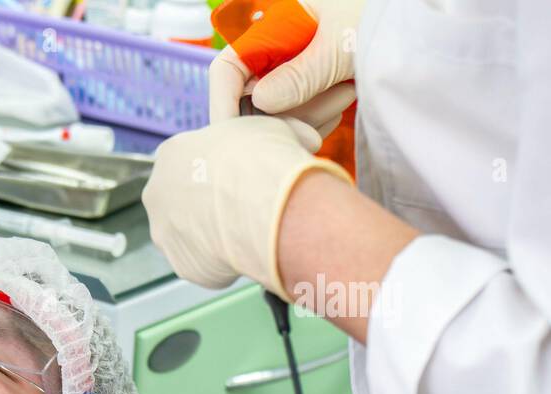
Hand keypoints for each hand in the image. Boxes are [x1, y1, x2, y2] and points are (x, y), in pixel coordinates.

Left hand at [142, 115, 351, 295]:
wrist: (264, 202)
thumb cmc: (262, 161)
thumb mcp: (262, 127)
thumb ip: (252, 137)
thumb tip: (282, 139)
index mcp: (171, 154)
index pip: (188, 165)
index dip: (216, 172)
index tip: (236, 179)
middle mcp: (157, 194)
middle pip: (181, 202)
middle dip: (208, 206)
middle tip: (241, 207)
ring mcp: (164, 233)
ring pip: (188, 236)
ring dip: (212, 235)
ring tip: (245, 230)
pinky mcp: (182, 265)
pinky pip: (202, 265)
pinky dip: (221, 262)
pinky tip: (243, 250)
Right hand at [209, 0, 365, 123]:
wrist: (409, 31)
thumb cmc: (380, 16)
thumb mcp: (340, 45)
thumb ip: (300, 75)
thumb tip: (261, 102)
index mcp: (273, 23)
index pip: (228, 67)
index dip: (224, 102)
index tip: (233, 136)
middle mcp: (276, 48)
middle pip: (253, 98)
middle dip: (281, 115)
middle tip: (319, 116)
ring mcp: (293, 70)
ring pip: (278, 112)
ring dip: (308, 114)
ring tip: (346, 91)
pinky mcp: (310, 88)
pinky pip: (299, 118)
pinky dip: (319, 118)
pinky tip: (344, 98)